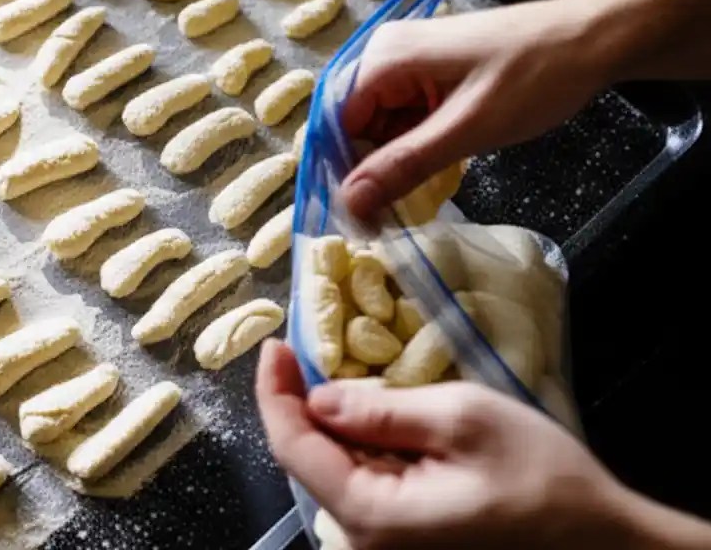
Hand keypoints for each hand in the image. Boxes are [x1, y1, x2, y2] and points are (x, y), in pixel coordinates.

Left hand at [253, 339, 701, 549]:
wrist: (601, 544)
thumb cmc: (543, 482)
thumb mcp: (463, 420)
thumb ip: (381, 410)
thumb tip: (319, 398)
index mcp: (370, 516)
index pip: (291, 448)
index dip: (275, 392)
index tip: (275, 345)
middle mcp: (364, 544)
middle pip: (308, 462)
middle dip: (302, 404)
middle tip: (305, 350)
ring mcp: (383, 549)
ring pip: (334, 474)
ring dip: (332, 426)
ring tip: (336, 374)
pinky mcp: (404, 546)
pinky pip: (363, 490)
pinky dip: (360, 450)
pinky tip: (372, 418)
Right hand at [338, 0, 610, 220]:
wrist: (594, 42)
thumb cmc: (534, 77)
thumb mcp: (467, 129)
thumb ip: (404, 165)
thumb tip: (348, 204)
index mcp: (384, 58)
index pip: (336, 123)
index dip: (342, 171)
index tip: (357, 220)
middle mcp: (387, 55)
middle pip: (355, 125)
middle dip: (370, 169)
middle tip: (389, 217)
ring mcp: (410, 64)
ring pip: (381, 127)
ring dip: (396, 162)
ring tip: (417, 196)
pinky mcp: (432, 76)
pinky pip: (406, 119)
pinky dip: (417, 147)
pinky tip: (438, 169)